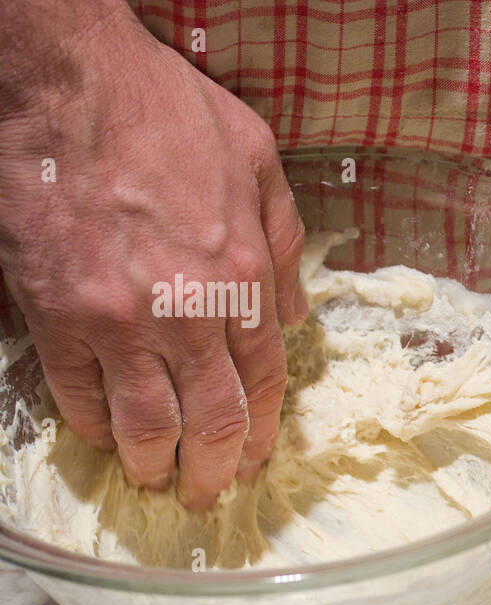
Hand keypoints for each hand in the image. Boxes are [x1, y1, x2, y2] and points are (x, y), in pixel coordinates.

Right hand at [0, 1, 304, 508]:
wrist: (64, 84)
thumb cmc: (163, 111)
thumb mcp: (258, 159)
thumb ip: (283, 242)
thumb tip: (294, 315)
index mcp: (243, 275)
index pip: (264, 379)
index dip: (261, 430)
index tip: (253, 459)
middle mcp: (188, 311)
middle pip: (211, 418)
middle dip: (214, 469)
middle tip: (208, 494)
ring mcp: (118, 320)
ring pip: (145, 422)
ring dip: (155, 463)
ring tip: (157, 481)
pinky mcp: (56, 315)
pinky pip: (77, 393)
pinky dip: (93, 426)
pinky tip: (103, 438)